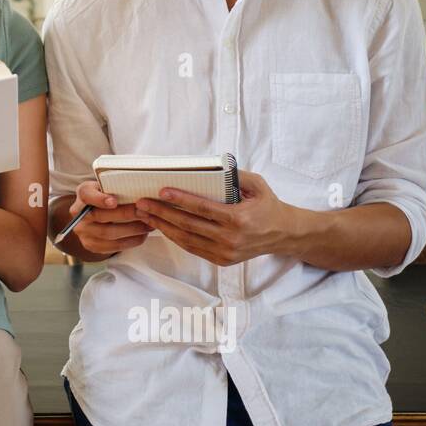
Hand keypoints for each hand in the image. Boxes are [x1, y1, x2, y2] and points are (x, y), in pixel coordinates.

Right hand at [61, 180, 151, 257]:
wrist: (95, 214)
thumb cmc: (107, 196)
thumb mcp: (107, 186)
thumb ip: (116, 187)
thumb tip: (139, 189)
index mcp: (83, 194)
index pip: (86, 195)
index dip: (99, 199)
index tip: (114, 201)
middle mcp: (79, 214)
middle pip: (100, 216)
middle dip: (125, 214)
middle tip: (144, 212)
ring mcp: (83, 232)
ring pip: (108, 233)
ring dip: (132, 230)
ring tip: (148, 224)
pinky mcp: (91, 245)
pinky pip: (112, 246)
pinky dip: (130, 241)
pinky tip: (142, 235)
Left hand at [133, 170, 297, 265]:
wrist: (284, 234)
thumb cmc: (268, 206)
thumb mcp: (258, 185)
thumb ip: (236, 175)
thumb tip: (213, 165)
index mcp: (239, 219)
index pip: (202, 208)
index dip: (179, 199)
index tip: (161, 191)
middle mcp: (230, 239)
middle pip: (188, 225)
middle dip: (162, 213)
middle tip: (142, 203)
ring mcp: (225, 253)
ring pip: (186, 240)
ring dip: (163, 227)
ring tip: (146, 214)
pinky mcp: (222, 260)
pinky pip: (193, 248)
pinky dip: (175, 237)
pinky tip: (162, 226)